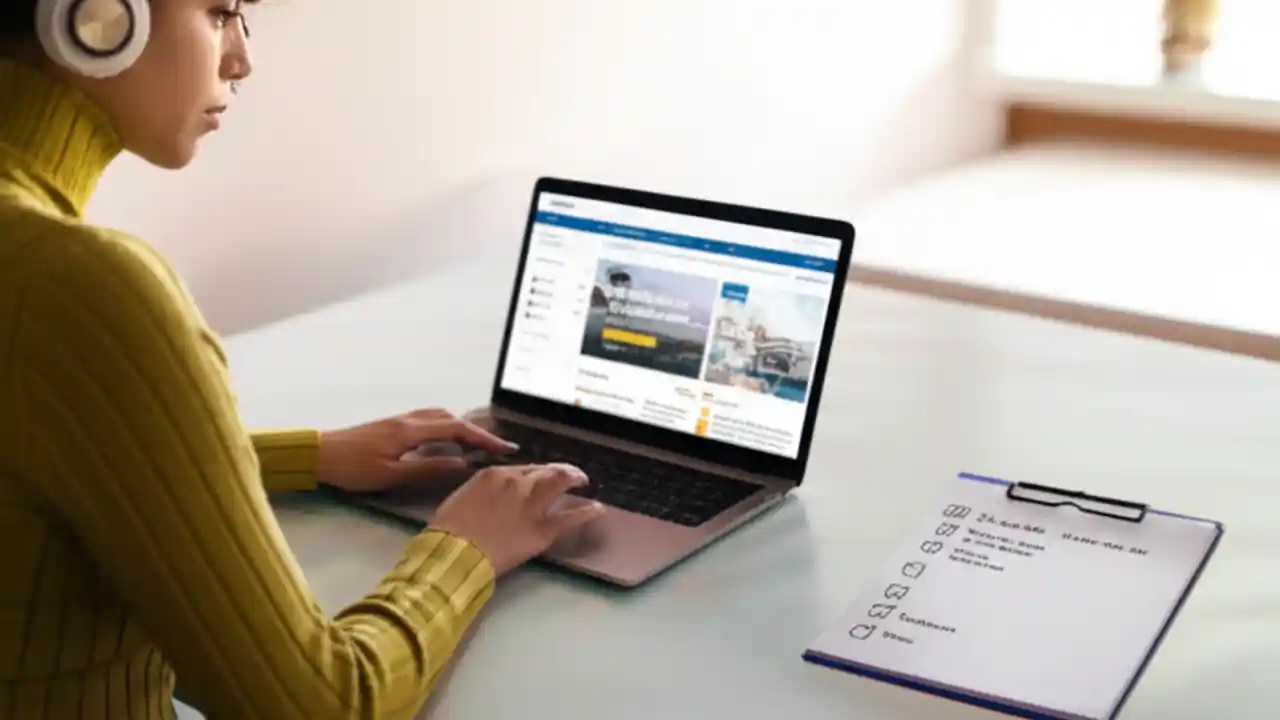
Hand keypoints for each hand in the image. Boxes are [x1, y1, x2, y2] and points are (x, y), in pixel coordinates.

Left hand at [317, 408, 517, 492]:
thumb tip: (462, 465)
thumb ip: (428, 469)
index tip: (504, 449)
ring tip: (476, 444)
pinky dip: (447, 426)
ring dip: (462, 427)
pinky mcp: (393, 424)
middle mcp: (410, 419)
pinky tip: (447, 441)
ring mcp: (400, 419)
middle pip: (452, 418)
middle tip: (496, 448)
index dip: (483, 439)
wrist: (319, 454)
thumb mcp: (392, 475)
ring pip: (440, 416)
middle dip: (477, 431)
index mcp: (412, 430)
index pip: (457, 430)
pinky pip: (430, 419)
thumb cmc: (353, 469)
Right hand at [432, 463, 606, 574]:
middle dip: (559, 470)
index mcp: (495, 474)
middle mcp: (517, 484)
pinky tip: (598, 510)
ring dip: (574, 479)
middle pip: (544, 471)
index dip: (534, 473)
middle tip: (569, 474)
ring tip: (583, 481)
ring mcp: (532, 505)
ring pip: (560, 484)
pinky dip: (587, 512)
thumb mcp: (461, 497)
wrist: (455, 553)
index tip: (539, 477)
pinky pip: (570, 518)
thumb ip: (483, 491)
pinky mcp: (542, 530)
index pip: (523, 469)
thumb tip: (491, 495)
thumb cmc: (449, 529)